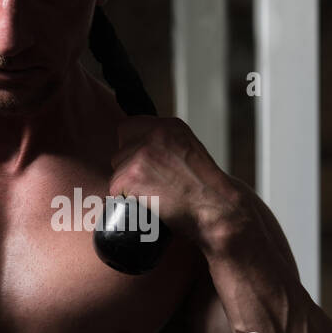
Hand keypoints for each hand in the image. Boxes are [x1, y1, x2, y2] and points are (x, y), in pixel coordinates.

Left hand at [107, 116, 243, 247]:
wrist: (216, 207)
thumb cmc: (206, 188)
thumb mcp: (189, 150)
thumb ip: (166, 143)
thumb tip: (140, 146)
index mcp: (170, 125)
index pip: (130, 127)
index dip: (133, 148)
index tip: (143, 164)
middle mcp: (155, 132)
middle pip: (120, 148)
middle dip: (129, 166)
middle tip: (151, 182)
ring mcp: (142, 152)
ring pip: (117, 168)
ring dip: (128, 183)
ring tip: (154, 193)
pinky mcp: (132, 173)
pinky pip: (114, 187)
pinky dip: (126, 199)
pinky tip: (148, 201)